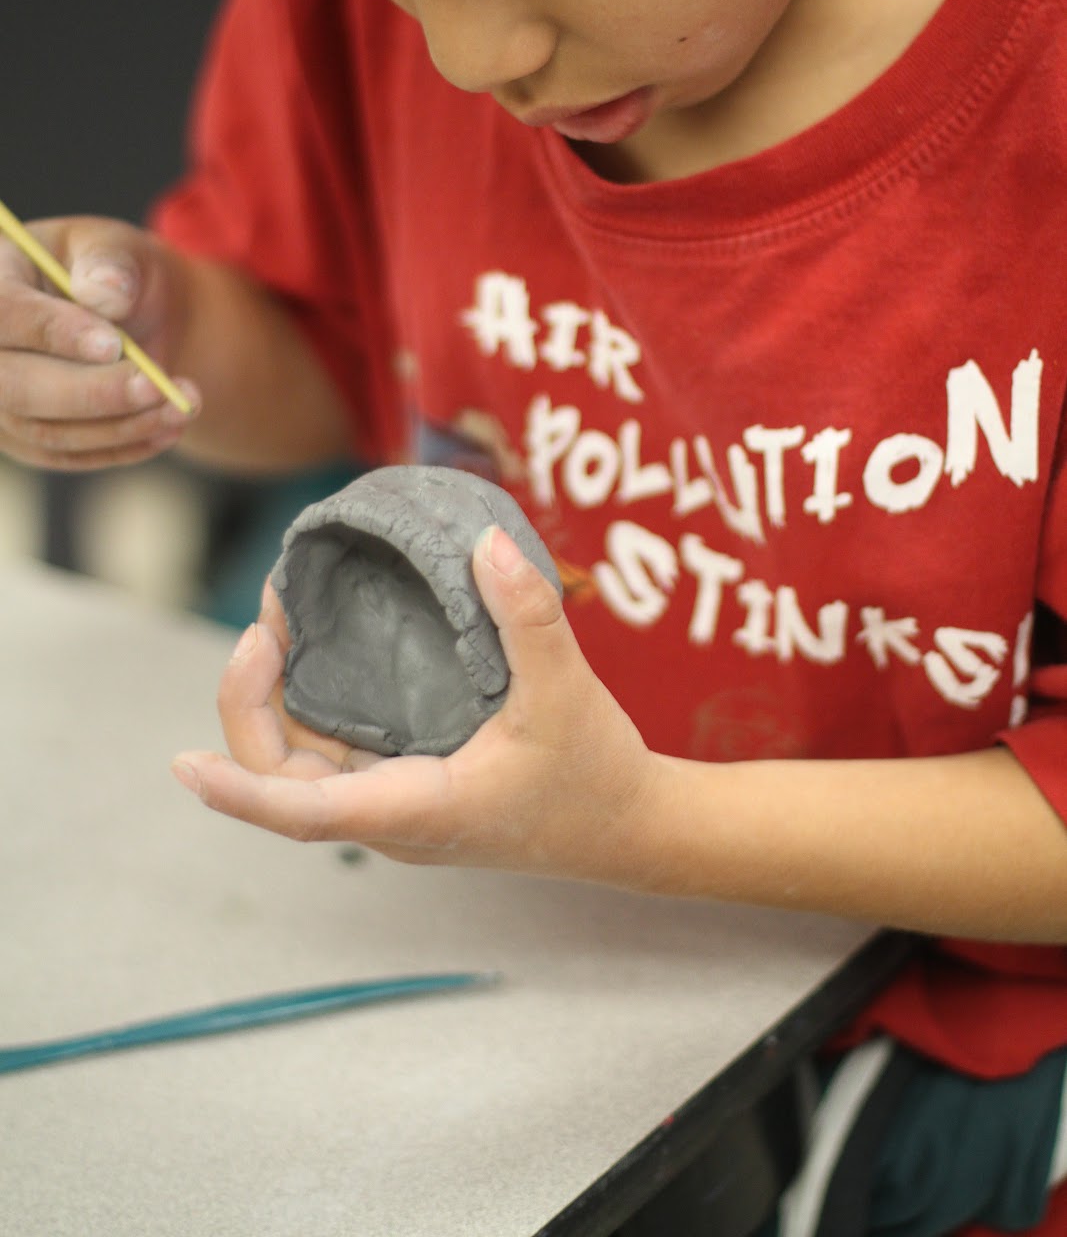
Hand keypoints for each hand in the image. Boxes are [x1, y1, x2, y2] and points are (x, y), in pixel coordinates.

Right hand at [0, 216, 198, 467]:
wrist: (131, 314)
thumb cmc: (114, 271)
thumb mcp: (116, 247)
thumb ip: (110, 262)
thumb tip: (106, 293)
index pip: (4, 314)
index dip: (54, 332)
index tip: (113, 344)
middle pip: (15, 386)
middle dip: (93, 392)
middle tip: (158, 387)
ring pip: (47, 430)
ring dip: (120, 426)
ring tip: (182, 407)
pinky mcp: (26, 437)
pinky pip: (68, 455)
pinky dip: (121, 447)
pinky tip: (168, 429)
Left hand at [172, 528, 661, 887]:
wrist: (631, 829)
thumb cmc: (596, 774)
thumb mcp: (566, 691)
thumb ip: (529, 617)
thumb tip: (485, 543)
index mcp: (417, 809)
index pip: (303, 812)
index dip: (239, 790)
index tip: (183, 765)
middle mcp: (391, 817)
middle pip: (285, 780)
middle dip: (251, 705)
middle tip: (267, 619)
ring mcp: (395, 807)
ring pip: (302, 768)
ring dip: (275, 702)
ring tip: (282, 618)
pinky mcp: (408, 790)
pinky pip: (333, 756)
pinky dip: (310, 707)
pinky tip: (322, 650)